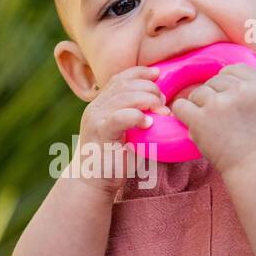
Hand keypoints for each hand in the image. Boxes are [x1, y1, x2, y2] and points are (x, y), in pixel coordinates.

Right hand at [75, 65, 163, 194]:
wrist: (91, 183)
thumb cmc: (113, 159)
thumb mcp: (124, 132)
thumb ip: (135, 116)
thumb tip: (163, 107)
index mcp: (101, 104)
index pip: (120, 78)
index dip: (140, 72)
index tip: (158, 74)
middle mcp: (96, 107)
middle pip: (125, 84)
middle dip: (149, 88)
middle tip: (163, 103)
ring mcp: (96, 119)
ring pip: (124, 97)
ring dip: (148, 100)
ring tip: (161, 112)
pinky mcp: (100, 133)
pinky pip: (120, 117)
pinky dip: (137, 116)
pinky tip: (149, 123)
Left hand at [171, 68, 255, 177]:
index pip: (234, 69)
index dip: (229, 82)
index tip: (229, 96)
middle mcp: (238, 91)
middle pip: (215, 81)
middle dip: (215, 94)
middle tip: (219, 113)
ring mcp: (217, 105)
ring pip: (198, 92)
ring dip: (199, 104)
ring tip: (207, 119)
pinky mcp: (200, 120)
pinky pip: (181, 105)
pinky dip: (183, 111)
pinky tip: (190, 119)